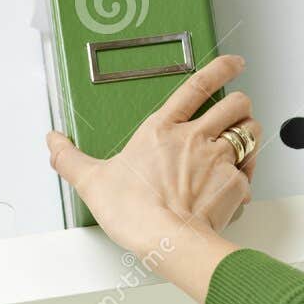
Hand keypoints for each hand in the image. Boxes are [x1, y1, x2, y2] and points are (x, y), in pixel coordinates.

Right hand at [47, 53, 261, 302]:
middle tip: (238, 109)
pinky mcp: (235, 185)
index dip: (220, 68)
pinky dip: (248, 173)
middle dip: (241, 102)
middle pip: (234, 104)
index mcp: (162, 130)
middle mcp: (196, 139)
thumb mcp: (92, 181)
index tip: (233, 62)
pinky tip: (239, 179)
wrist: (168, 241)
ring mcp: (219, 160)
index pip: (196, 86)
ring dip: (250, 131)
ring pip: (250, 131)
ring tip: (244, 138)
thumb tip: (53, 142)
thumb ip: (70, 158)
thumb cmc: (135, 212)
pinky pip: (251, 172)